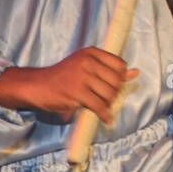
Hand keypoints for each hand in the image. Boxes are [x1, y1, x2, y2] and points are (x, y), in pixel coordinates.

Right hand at [0, 47, 138, 124]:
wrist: (36, 85)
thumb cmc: (63, 77)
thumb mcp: (86, 66)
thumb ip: (110, 69)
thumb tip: (136, 73)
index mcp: (90, 53)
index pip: (119, 64)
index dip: (119, 78)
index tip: (112, 84)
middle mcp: (87, 62)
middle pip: (116, 81)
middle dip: (114, 94)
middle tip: (105, 99)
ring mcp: (81, 77)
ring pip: (109, 95)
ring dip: (108, 105)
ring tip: (101, 106)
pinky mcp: (76, 93)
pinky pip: (99, 106)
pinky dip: (105, 115)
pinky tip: (105, 118)